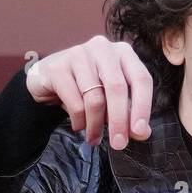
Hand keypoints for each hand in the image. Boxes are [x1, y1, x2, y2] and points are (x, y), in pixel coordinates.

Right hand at [25, 35, 154, 147]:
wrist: (48, 79)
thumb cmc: (87, 88)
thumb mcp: (112, 100)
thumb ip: (130, 114)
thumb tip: (143, 133)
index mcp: (124, 53)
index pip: (141, 79)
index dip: (142, 107)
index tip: (139, 132)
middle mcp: (103, 48)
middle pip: (117, 88)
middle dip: (119, 121)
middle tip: (118, 144)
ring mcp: (79, 54)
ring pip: (95, 98)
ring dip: (96, 125)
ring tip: (94, 138)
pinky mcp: (58, 67)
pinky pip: (75, 102)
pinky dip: (79, 120)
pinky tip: (79, 126)